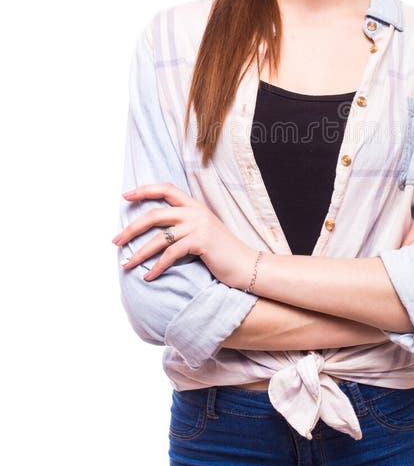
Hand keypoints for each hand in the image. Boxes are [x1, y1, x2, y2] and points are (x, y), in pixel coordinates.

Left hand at [113, 182, 256, 286]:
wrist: (246, 265)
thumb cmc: (222, 252)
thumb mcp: (203, 231)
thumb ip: (184, 225)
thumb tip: (157, 232)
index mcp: (195, 206)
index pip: (167, 188)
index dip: (145, 190)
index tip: (126, 196)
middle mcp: (196, 212)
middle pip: (155, 214)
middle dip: (132, 228)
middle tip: (116, 241)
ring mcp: (199, 226)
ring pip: (159, 237)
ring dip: (139, 253)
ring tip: (126, 264)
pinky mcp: (201, 242)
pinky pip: (171, 254)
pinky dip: (157, 267)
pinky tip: (148, 276)